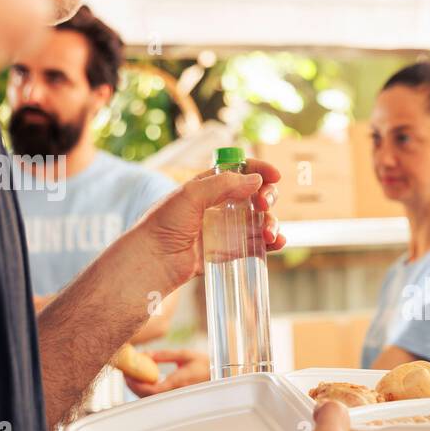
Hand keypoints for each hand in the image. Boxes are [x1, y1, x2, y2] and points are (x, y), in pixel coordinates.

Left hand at [124, 348, 211, 396]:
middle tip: (125, 374)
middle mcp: (175, 393)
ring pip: (151, 399)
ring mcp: (175, 396)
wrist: (219, 374)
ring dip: (138, 389)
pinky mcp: (175, 396)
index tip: (127, 375)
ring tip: (130, 376)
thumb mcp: (186, 355)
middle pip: (147, 396)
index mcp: (178, 382)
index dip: (136, 385)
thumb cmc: (206, 364)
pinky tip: (143, 380)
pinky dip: (146, 390)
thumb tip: (147, 355)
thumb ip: (165, 355)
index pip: (152, 389)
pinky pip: (157, 396)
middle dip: (133, 386)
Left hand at [129, 159, 286, 292]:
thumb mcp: (191, 194)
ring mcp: (227, 229)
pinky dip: (271, 242)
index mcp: (210, 185)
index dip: (260, 170)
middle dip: (268, 197)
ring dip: (271, 223)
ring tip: (269, 233)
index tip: (275, 176)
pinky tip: (276, 242)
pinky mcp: (230, 251)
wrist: (153, 260)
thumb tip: (256, 181)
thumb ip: (224, 185)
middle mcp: (221, 205)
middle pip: (256, 195)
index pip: (241, 171)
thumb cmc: (164, 223)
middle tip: (264, 205)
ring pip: (260, 220)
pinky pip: (256, 244)